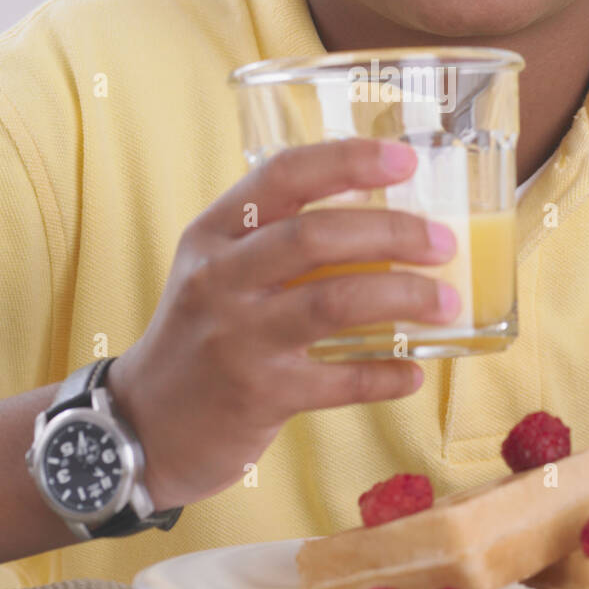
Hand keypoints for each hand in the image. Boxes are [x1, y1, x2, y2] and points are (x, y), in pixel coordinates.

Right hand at [105, 138, 459, 509]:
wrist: (141, 428)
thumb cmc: (198, 337)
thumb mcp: (216, 272)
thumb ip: (275, 242)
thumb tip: (381, 220)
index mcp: (213, 234)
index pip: (283, 176)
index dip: (348, 161)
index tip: (404, 159)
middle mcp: (220, 278)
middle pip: (316, 237)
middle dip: (393, 233)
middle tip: (442, 243)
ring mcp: (238, 339)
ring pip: (334, 301)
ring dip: (404, 297)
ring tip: (447, 301)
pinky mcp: (259, 397)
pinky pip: (340, 381)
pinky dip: (386, 374)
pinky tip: (413, 370)